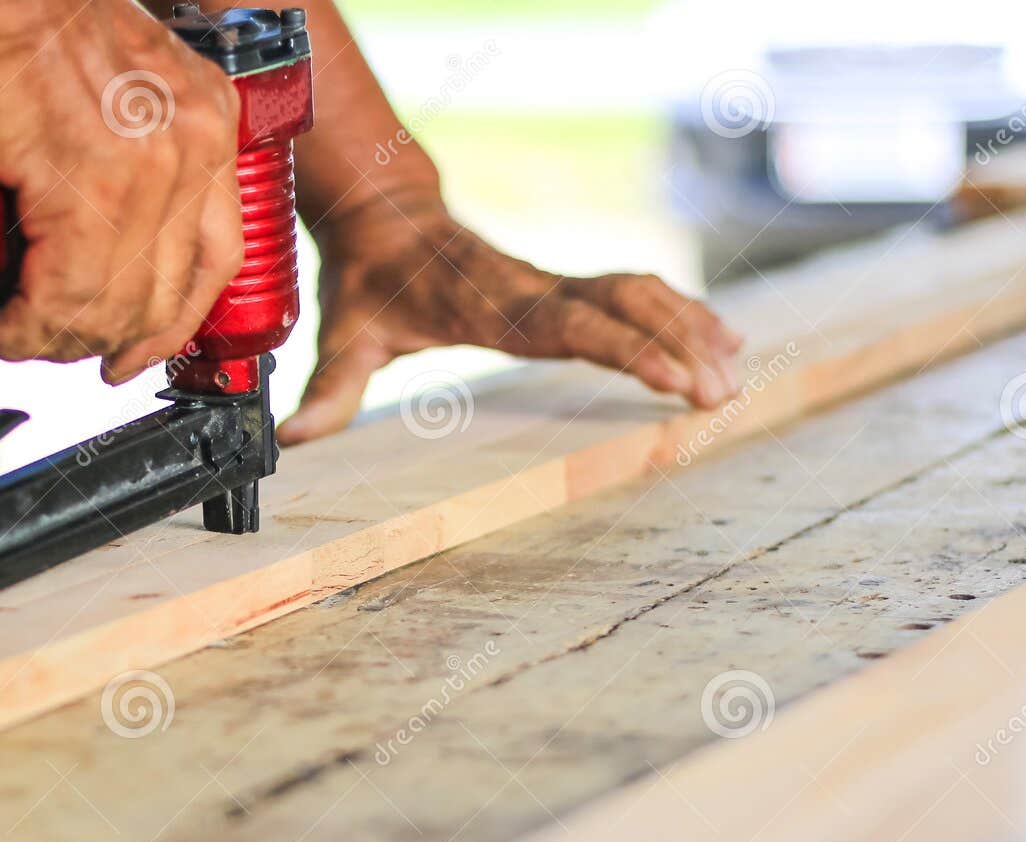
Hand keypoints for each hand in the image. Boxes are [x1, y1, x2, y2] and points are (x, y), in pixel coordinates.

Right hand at [0, 0, 242, 380]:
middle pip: (169, 296)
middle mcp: (193, 145)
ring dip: (60, 338)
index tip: (135, 347)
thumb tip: (74, 243)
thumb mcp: (104, 90)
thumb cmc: (14, 13)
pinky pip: (66, 294)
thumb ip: (113, 164)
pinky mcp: (89, 183)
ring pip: (118, 307)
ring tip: (18, 332)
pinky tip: (4, 322)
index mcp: (206, 121)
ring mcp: (149, 167)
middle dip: (109, 341)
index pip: (216, 259)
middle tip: (58, 345)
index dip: (171, 321)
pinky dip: (28, 325)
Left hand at [278, 195, 745, 444]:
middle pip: (623, 307)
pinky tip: (720, 338)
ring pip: (637, 295)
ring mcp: (552, 284)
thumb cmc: (369, 282)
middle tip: (722, 392)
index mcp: (492, 305)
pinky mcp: (562, 286)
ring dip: (688, 328)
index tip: (673, 375)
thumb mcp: (345, 336)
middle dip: (677, 346)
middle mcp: (533, 290)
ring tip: (733, 374)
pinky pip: (632, 294)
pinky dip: (679, 313)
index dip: (626, 347)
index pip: (573, 324)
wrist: (385, 218)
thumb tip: (292, 439)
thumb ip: (329, 390)